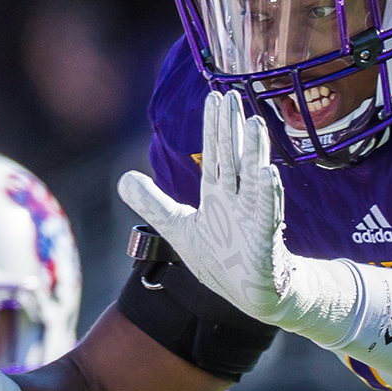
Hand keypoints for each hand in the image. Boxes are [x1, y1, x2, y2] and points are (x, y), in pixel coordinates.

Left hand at [117, 91, 358, 346]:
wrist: (250, 294)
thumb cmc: (220, 259)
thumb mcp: (178, 227)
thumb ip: (152, 203)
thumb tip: (123, 178)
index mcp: (218, 194)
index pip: (216, 154)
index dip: (214, 127)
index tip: (217, 98)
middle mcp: (238, 200)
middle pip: (234, 158)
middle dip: (234, 129)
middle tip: (235, 96)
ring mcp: (253, 218)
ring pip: (254, 180)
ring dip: (255, 153)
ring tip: (256, 124)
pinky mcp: (264, 240)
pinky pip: (267, 214)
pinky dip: (268, 194)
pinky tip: (268, 173)